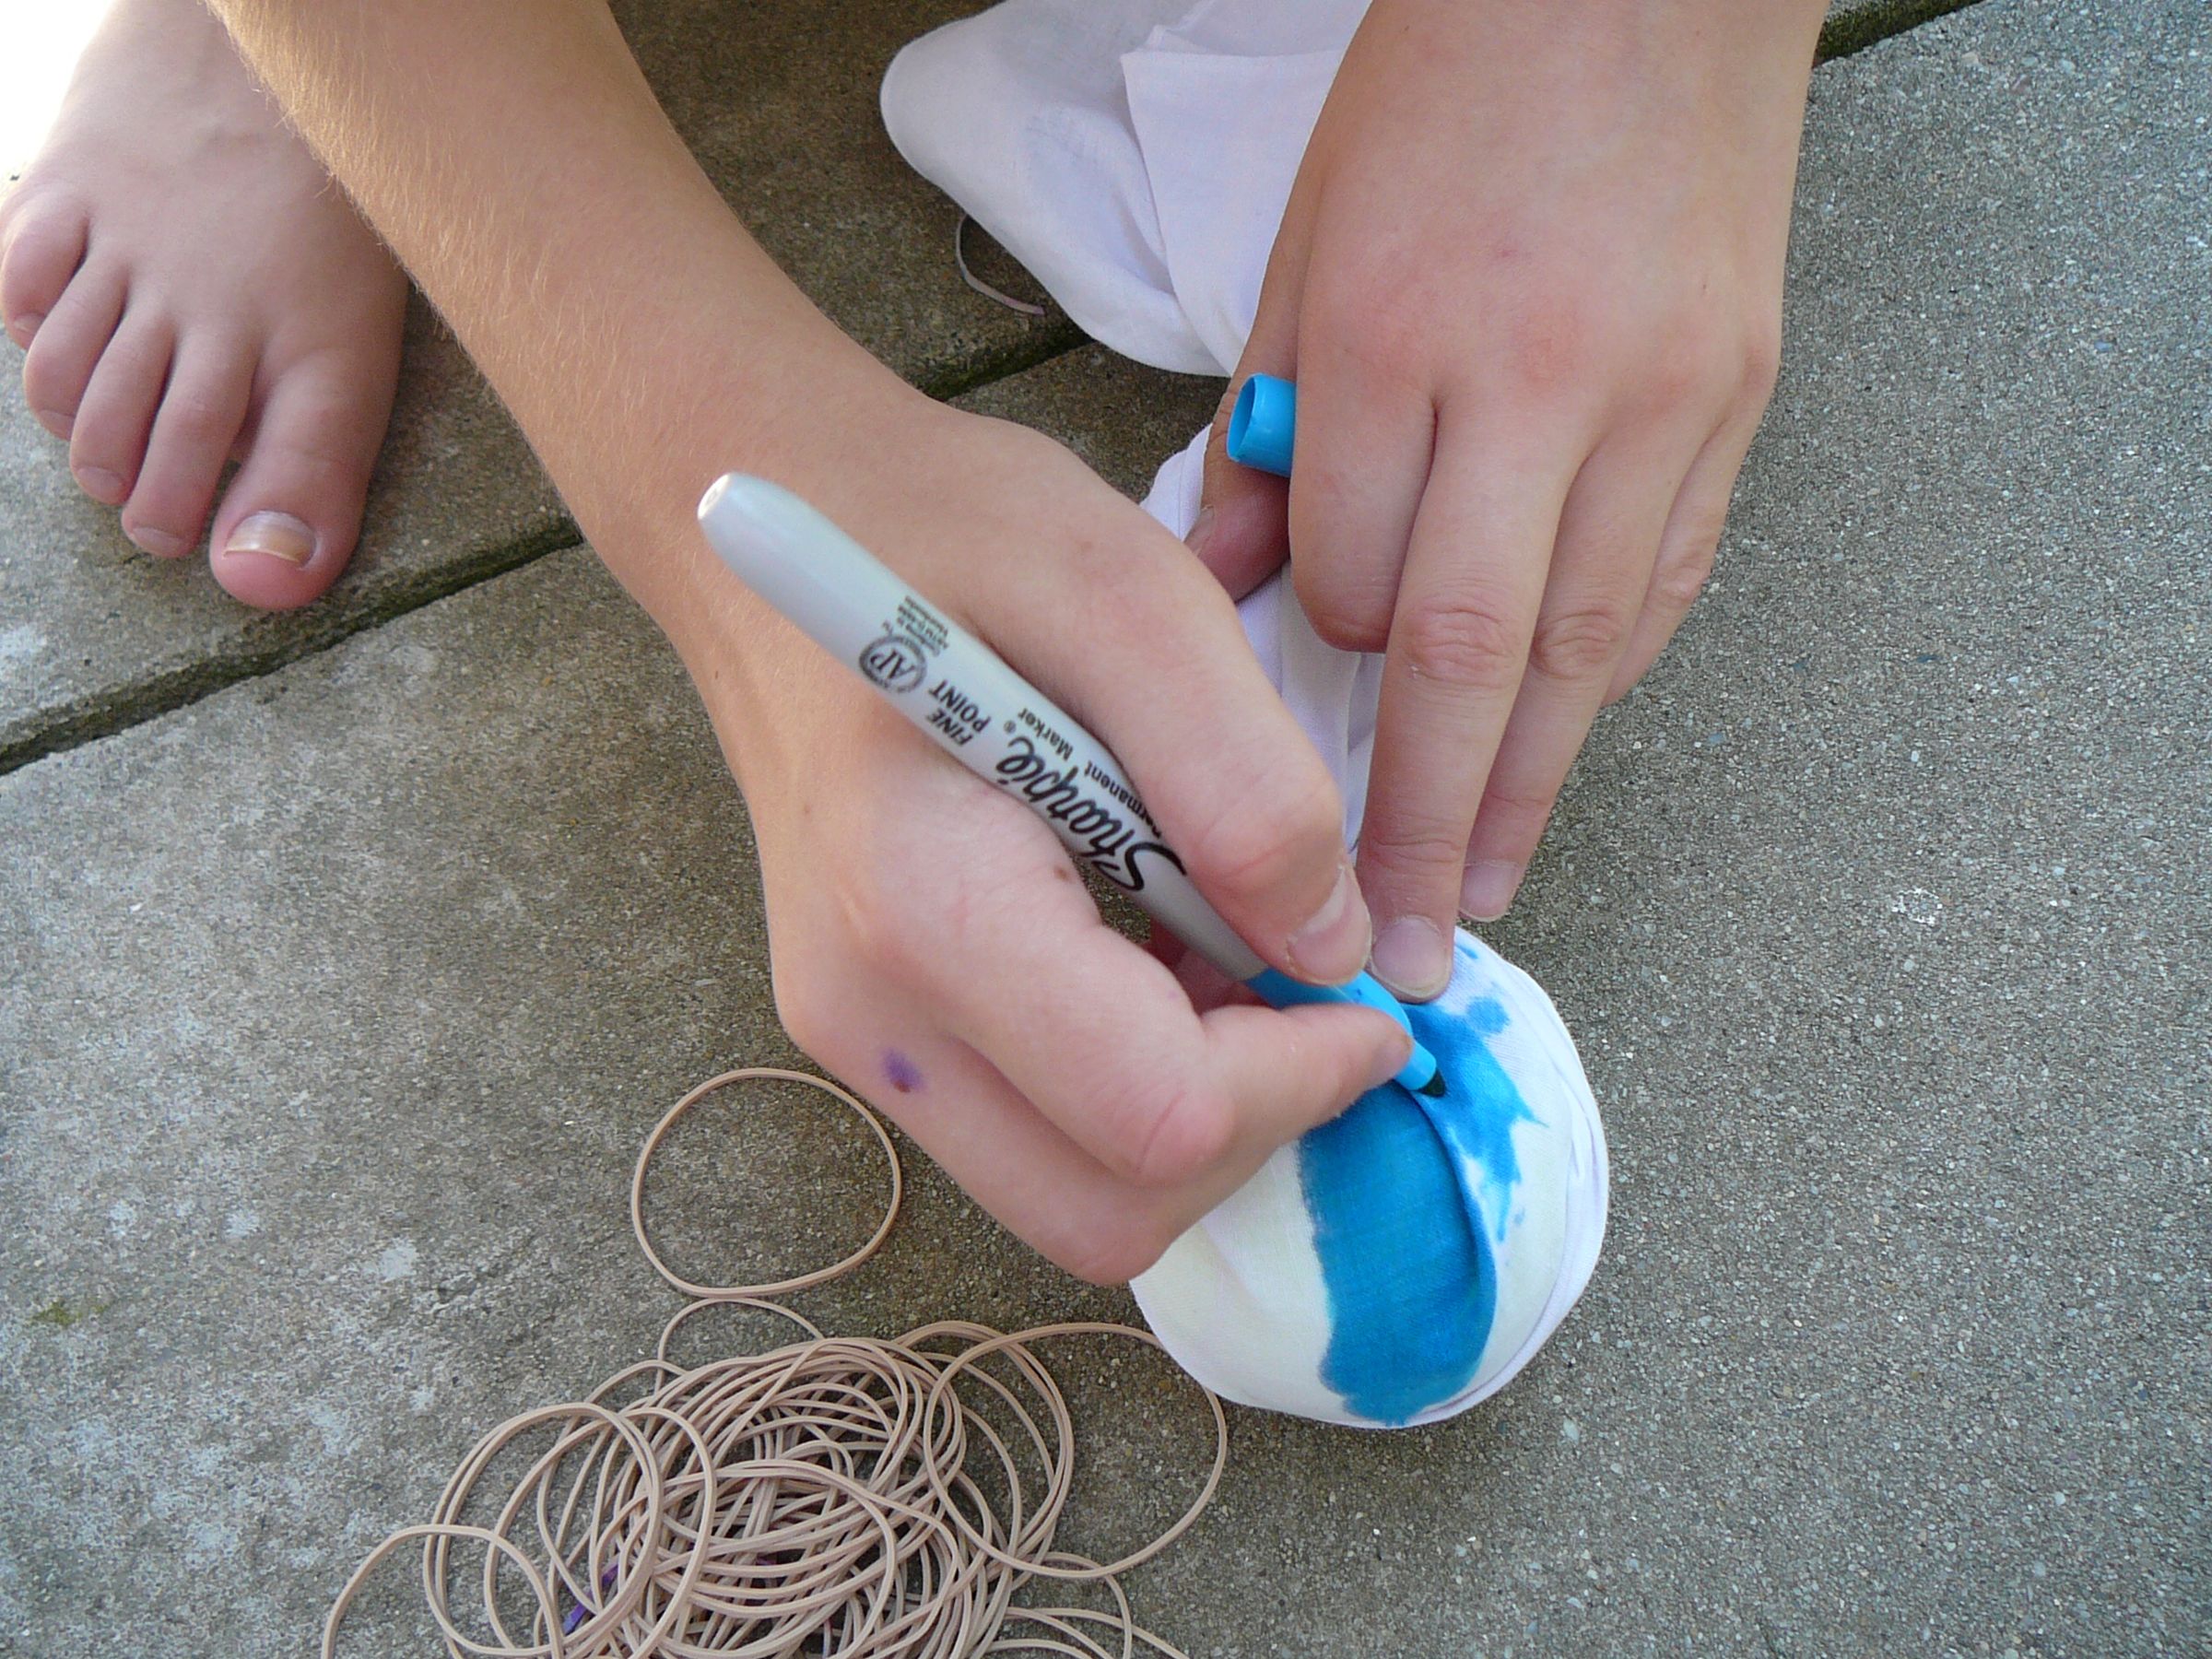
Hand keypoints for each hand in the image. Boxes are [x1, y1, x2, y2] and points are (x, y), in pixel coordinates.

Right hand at [693, 394, 1410, 1282]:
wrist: (779, 521)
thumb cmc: (946, 531)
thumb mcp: (1130, 597)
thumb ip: (1243, 780)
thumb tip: (1334, 951)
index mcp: (922, 910)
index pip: (1155, 1116)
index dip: (1302, 1076)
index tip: (1365, 987)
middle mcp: (868, 1017)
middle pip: (1108, 1212)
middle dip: (1250, 1129)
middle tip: (1305, 991)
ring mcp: (854, 1039)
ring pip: (1073, 1196)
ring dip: (1196, 1111)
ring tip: (1226, 949)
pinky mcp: (873, 1031)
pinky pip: (1035, 1133)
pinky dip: (1134, 1084)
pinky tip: (1157, 948)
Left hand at [1191, 0, 1824, 997]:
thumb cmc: (1450, 95)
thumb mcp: (1309, 244)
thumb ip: (1272, 432)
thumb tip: (1232, 590)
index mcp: (1401, 332)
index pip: (1345, 569)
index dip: (1311, 674)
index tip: (1288, 743)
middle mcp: (1538, 380)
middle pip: (1467, 650)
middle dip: (1422, 820)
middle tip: (1397, 944)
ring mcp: (1659, 396)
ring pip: (1584, 641)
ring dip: (1526, 785)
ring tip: (1479, 893)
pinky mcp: (1737, 400)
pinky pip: (1663, 579)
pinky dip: (1605, 679)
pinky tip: (1562, 749)